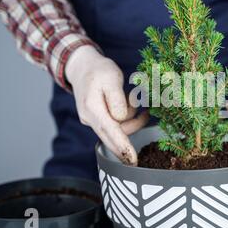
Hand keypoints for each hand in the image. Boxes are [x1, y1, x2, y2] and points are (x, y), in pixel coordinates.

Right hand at [65, 46, 148, 164]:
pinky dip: (125, 117)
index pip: (109, 131)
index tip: (132, 160)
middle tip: (145, 115)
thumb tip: (121, 118)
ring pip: (117, 130)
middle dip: (132, 130)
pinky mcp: (97, 121)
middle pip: (113, 136)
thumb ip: (116, 99)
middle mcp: (89, 119)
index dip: (122, 146)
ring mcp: (92, 122)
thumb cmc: (99, 70)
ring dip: (130, 118)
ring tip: (134, 99)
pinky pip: (114, 125)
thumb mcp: (111, 78)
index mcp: (92, 108)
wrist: (82, 67)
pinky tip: (128, 103)